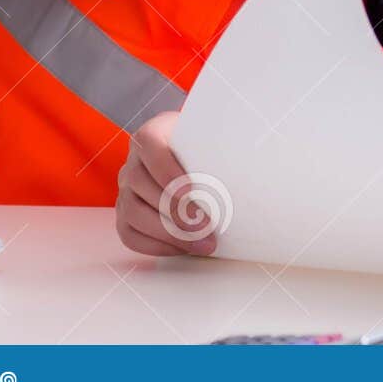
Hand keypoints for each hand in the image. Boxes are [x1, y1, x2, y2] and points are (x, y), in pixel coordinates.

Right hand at [115, 111, 217, 256]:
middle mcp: (133, 160)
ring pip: (133, 213)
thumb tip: (256, 153)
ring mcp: (126, 188)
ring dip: (168, 233)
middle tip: (206, 227)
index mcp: (152, 133)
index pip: (151, 146)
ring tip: (201, 243)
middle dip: (175, 210)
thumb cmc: (208, 148)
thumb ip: (226, 139)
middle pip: (140, 184)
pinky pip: (129, 234)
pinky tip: (182, 248)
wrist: (196, 159)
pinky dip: (155, 245)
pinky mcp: (125, 213)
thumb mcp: (214, 136)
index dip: (168, 170)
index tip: (192, 191)